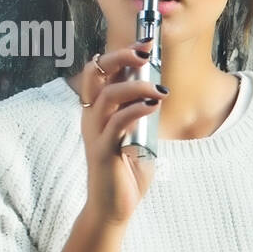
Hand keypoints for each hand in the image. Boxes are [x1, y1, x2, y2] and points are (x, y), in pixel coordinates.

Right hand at [76, 41, 166, 226]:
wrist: (114, 208)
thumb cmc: (126, 172)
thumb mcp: (136, 135)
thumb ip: (141, 114)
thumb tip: (158, 89)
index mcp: (97, 111)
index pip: (100, 70)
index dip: (121, 52)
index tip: (147, 43)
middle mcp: (91, 117)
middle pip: (97, 73)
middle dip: (121, 55)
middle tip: (147, 51)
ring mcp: (96, 133)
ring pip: (109, 95)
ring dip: (137, 86)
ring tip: (161, 89)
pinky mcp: (104, 151)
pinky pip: (118, 123)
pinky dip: (137, 110)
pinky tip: (155, 105)